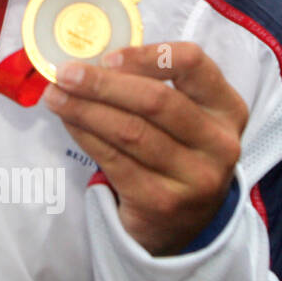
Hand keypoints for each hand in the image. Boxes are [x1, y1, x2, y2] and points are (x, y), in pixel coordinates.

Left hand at [42, 42, 247, 255]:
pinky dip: (85, 135)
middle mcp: (218, 143)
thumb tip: (89, 62)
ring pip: (130, 131)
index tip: (108, 57)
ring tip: (55, 96)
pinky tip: (68, 122)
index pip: (192, 64)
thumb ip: (149, 85)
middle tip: (66, 73)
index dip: (145, 56)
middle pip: (155, 101)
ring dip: (84, 109)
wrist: (183, 224)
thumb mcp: (182, 117)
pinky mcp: (162, 202)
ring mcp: (194, 177)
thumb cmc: (174, 152)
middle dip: (102, 84)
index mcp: (227, 108)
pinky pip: (114, 160)